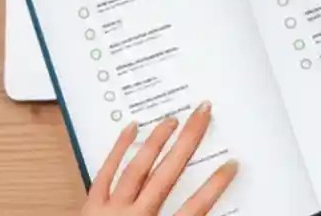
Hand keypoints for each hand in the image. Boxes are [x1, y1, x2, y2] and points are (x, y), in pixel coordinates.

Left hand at [81, 102, 237, 215]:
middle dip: (188, 141)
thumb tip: (200, 213)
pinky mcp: (90, 207)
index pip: (194, 209)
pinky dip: (118, 149)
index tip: (230, 165)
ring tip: (172, 119)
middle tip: (203, 114)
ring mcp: (111, 211)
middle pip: (168, 175)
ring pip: (138, 168)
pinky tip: (130, 129)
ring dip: (157, 140)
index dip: (215, 186)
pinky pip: (105, 173)